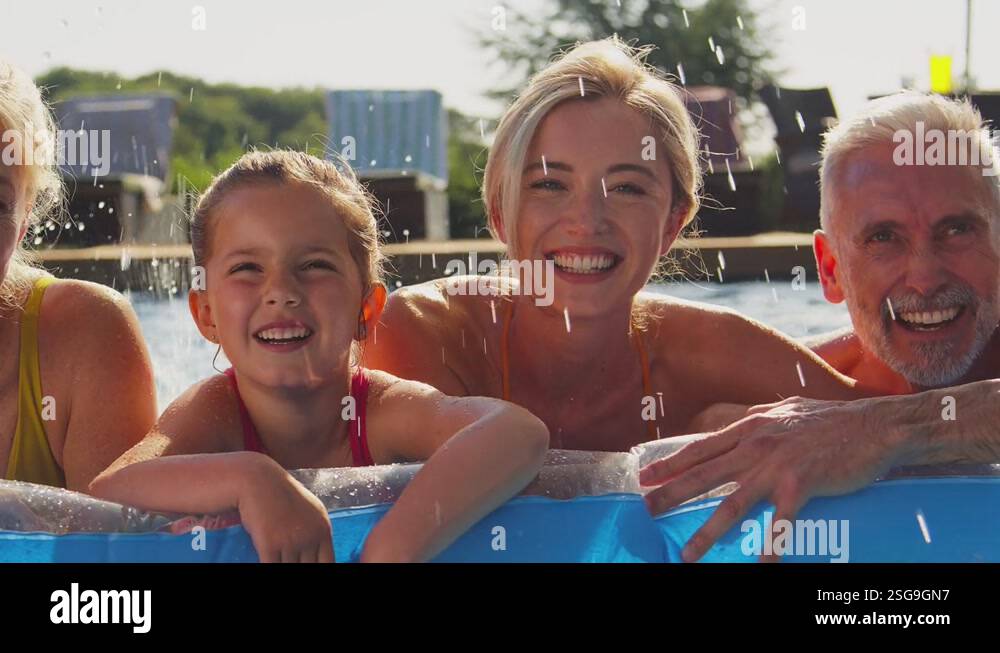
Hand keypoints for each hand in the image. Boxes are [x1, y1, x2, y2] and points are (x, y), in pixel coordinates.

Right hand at [237, 460, 334, 562]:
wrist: (257, 480)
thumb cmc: (280, 495)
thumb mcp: (309, 510)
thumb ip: (316, 533)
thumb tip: (319, 557)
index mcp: (322, 529)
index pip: (328, 563)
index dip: (318, 569)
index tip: (308, 565)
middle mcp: (310, 536)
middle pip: (308, 568)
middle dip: (298, 567)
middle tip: (290, 560)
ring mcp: (291, 541)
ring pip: (289, 569)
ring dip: (282, 565)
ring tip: (279, 558)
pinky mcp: (270, 545)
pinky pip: (271, 567)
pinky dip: (269, 568)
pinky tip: (268, 560)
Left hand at [640, 396, 902, 561]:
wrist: (875, 424)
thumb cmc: (832, 421)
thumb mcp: (784, 412)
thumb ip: (757, 422)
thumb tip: (735, 428)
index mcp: (750, 427)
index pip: (700, 448)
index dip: (671, 463)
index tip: (645, 476)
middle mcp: (757, 444)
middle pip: (705, 474)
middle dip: (672, 493)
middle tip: (646, 510)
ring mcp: (777, 465)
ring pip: (732, 503)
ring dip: (707, 532)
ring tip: (688, 553)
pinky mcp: (803, 484)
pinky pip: (781, 521)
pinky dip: (771, 545)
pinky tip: (761, 565)